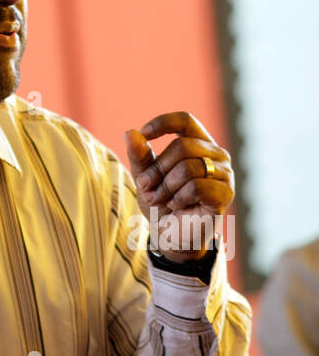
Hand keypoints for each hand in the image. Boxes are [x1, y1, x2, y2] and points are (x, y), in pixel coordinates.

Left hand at [124, 112, 233, 261]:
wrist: (171, 235)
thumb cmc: (160, 201)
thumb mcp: (144, 176)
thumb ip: (139, 155)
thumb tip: (130, 133)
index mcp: (198, 142)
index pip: (186, 120)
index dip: (164, 123)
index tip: (144, 134)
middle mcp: (216, 154)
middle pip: (182, 146)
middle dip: (157, 168)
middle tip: (145, 187)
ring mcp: (224, 173)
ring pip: (188, 167)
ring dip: (165, 186)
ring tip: (160, 199)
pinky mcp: (226, 194)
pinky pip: (197, 186)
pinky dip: (179, 197)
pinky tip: (177, 205)